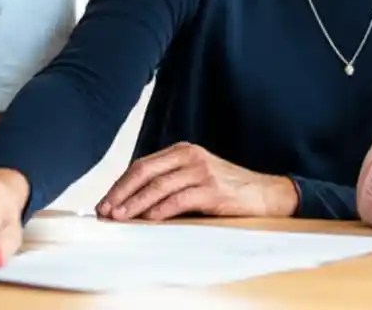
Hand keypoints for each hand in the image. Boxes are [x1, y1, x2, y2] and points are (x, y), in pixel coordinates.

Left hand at [97, 142, 297, 220]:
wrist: (267, 194)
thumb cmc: (229, 189)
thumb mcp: (197, 177)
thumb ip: (170, 182)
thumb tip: (132, 203)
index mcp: (182, 151)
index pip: (142, 165)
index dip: (120, 184)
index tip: (104, 202)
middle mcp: (190, 156)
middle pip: (144, 171)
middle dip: (121, 192)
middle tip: (105, 211)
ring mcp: (202, 172)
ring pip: (158, 186)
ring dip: (135, 204)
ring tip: (119, 218)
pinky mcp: (213, 190)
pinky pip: (179, 199)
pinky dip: (160, 210)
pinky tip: (148, 220)